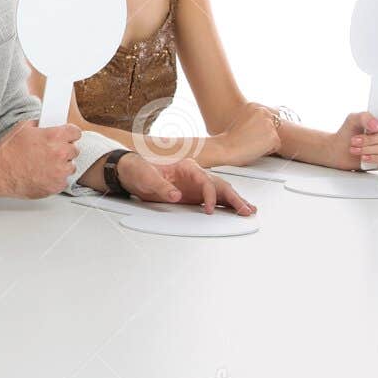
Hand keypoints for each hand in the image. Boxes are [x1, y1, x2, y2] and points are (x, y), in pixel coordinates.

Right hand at [0, 121, 79, 199]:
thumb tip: (46, 124)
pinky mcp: (57, 186)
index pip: (76, 132)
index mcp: (54, 136)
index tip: (67, 136)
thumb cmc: (8, 152)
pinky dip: (55, 179)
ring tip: (45, 165)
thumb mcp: (23, 128)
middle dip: (64, 150)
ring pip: (71, 166)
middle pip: (74, 150)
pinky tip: (42, 175)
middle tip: (50, 152)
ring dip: (61, 165)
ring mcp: (60, 171)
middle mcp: (60, 154)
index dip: (69, 134)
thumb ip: (40, 125)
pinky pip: (63, 181)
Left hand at [117, 155, 256, 215]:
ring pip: (219, 192)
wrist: (129, 171)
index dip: (209, 195)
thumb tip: (176, 196)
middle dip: (233, 198)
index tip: (209, 209)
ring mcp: (194, 185)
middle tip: (246, 210)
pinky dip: (224, 205)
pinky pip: (212, 199)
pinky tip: (234, 211)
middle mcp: (193, 175)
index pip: (205, 180)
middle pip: (219, 185)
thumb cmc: (137, 168)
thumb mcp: (146, 177)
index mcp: (185, 166)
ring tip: (248, 211)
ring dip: (234, 201)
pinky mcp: (191, 195)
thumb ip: (161, 186)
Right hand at [210, 103, 280, 165]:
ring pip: (274, 136)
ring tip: (250, 143)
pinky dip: (267, 150)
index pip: (268, 118)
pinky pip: (276, 146)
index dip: (258, 128)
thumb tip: (264, 124)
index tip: (247, 132)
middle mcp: (263, 112)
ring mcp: (269, 124)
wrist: (224, 148)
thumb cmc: (229, 138)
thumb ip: (255, 118)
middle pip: (274, 126)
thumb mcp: (241, 120)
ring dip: (265, 142)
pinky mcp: (273, 137)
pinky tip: (254, 148)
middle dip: (264, 134)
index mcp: (254, 105)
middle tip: (249, 138)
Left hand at [328, 111, 377, 169]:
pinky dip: (373, 158)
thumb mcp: (352, 120)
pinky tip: (363, 157)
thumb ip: (364, 117)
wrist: (340, 150)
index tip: (370, 128)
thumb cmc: (349, 133)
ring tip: (354, 149)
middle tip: (354, 140)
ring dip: (368, 149)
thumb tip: (376, 124)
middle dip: (370, 139)